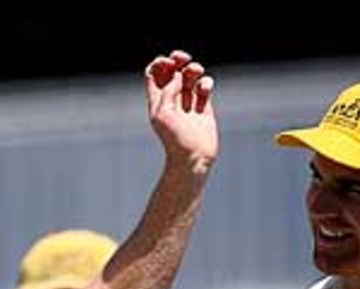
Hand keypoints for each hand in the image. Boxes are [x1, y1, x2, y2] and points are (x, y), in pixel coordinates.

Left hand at [145, 50, 216, 171]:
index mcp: (157, 100)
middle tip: (183, 58)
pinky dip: (205, 82)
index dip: (160, 63)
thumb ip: (167, 90)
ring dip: (193, 68)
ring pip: (189, 75)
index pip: (154, 73)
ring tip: (196, 72)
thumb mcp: (163, 113)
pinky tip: (204, 88)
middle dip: (177, 59)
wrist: (193, 158)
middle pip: (172, 70)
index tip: (168, 63)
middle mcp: (171, 99)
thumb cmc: (174, 139)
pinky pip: (204, 86)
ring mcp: (188, 102)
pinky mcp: (203, 107)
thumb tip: (177, 74)